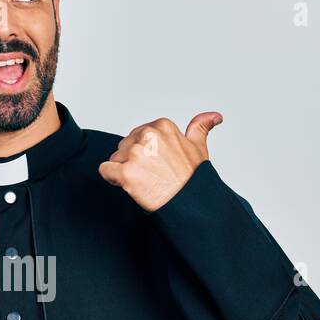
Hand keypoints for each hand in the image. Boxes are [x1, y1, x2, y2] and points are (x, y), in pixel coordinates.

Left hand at [98, 111, 222, 211]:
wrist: (190, 203)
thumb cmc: (193, 179)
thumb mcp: (199, 147)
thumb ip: (200, 127)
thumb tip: (214, 116)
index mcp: (161, 126)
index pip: (137, 136)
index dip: (144, 153)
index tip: (157, 165)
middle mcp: (147, 136)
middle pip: (124, 146)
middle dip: (133, 161)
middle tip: (152, 175)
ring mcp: (135, 154)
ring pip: (115, 159)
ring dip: (124, 171)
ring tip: (144, 181)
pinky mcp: (125, 172)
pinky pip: (105, 170)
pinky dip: (112, 178)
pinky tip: (129, 185)